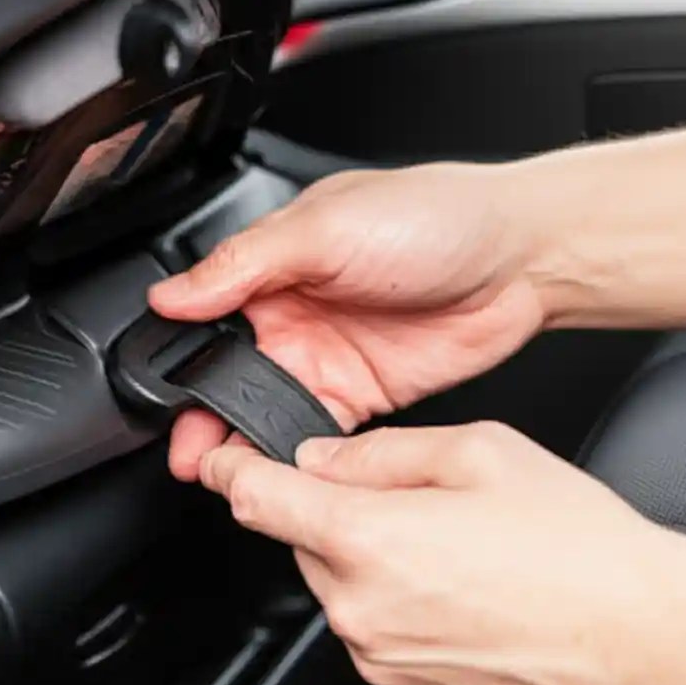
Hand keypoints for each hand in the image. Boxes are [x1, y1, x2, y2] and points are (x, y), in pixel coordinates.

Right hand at [149, 164, 553, 479]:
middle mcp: (290, 312)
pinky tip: (278, 467)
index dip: (178, 352)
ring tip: (220, 468)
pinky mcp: (361, 395)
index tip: (159, 390)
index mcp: (270, 263)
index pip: (202, 313)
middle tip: (186, 449)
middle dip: (199, 413)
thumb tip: (172, 294)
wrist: (525, 257)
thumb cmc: (435, 216)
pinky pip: (313, 432)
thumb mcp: (324, 228)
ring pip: (263, 408)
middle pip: (225, 372)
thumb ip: (243, 265)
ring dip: (240, 439)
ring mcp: (324, 356)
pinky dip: (292, 453)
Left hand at [200, 423, 685, 684]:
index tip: (221, 456)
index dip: (228, 467)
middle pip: (301, 538)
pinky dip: (394, 599)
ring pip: (338, 582)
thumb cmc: (580, 553)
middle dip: (334, 511)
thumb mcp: (481, 453)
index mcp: (365, 538)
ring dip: (369, 557)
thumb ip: (381, 452)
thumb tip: (321, 456)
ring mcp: (378, 654)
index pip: (253, 497)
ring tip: (455, 550)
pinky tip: (459, 588)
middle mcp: (358, 605)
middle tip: (411, 502)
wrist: (642, 641)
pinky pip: (371, 624)